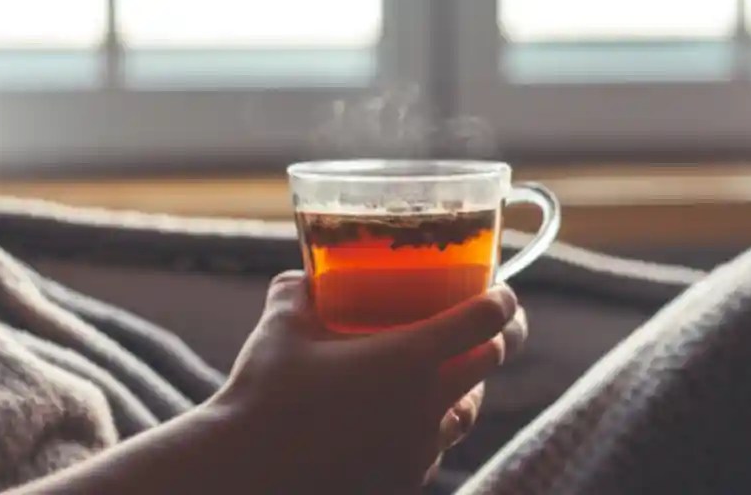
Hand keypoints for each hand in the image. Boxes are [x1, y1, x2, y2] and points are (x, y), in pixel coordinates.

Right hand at [210, 270, 527, 493]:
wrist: (247, 473)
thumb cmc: (264, 393)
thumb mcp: (281, 326)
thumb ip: (299, 291)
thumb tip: (303, 277)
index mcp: (411, 357)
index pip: (486, 320)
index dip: (503, 300)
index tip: (502, 291)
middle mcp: (427, 404)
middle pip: (490, 362)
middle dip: (497, 338)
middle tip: (489, 325)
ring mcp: (419, 449)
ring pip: (467, 411)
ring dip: (467, 387)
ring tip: (452, 374)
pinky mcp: (402, 481)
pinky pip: (435, 449)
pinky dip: (433, 428)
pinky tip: (409, 421)